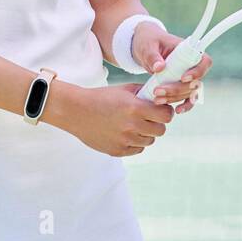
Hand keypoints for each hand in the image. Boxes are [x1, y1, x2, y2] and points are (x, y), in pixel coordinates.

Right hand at [48, 81, 173, 156]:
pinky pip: (137, 150)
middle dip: (157, 123)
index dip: (166, 112)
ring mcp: (124, 140)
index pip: (166, 116)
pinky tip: (126, 133)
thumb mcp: (124, 89)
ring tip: (134, 125)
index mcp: (135, 108)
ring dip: (146, 134)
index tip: (161, 110)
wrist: (76, 111)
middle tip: (149, 118)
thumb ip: (145, 92)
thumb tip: (162, 96)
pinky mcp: (117, 151)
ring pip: (149, 141)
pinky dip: (135, 143)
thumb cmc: (100, 97)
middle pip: (160, 130)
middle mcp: (131, 126)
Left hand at [133, 23, 212, 113]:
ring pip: (189, 92)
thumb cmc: (147, 41)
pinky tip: (177, 111)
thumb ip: (153, 56)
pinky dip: (184, 105)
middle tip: (158, 91)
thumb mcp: (147, 45)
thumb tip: (160, 68)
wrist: (143, 46)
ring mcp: (187, 76)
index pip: (204, 61)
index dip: (197, 72)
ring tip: (156, 99)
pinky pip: (187, 98)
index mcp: (189, 50)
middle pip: (195, 81)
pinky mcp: (180, 85)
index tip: (183, 78)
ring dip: (174, 98)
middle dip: (177, 89)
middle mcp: (191, 64)